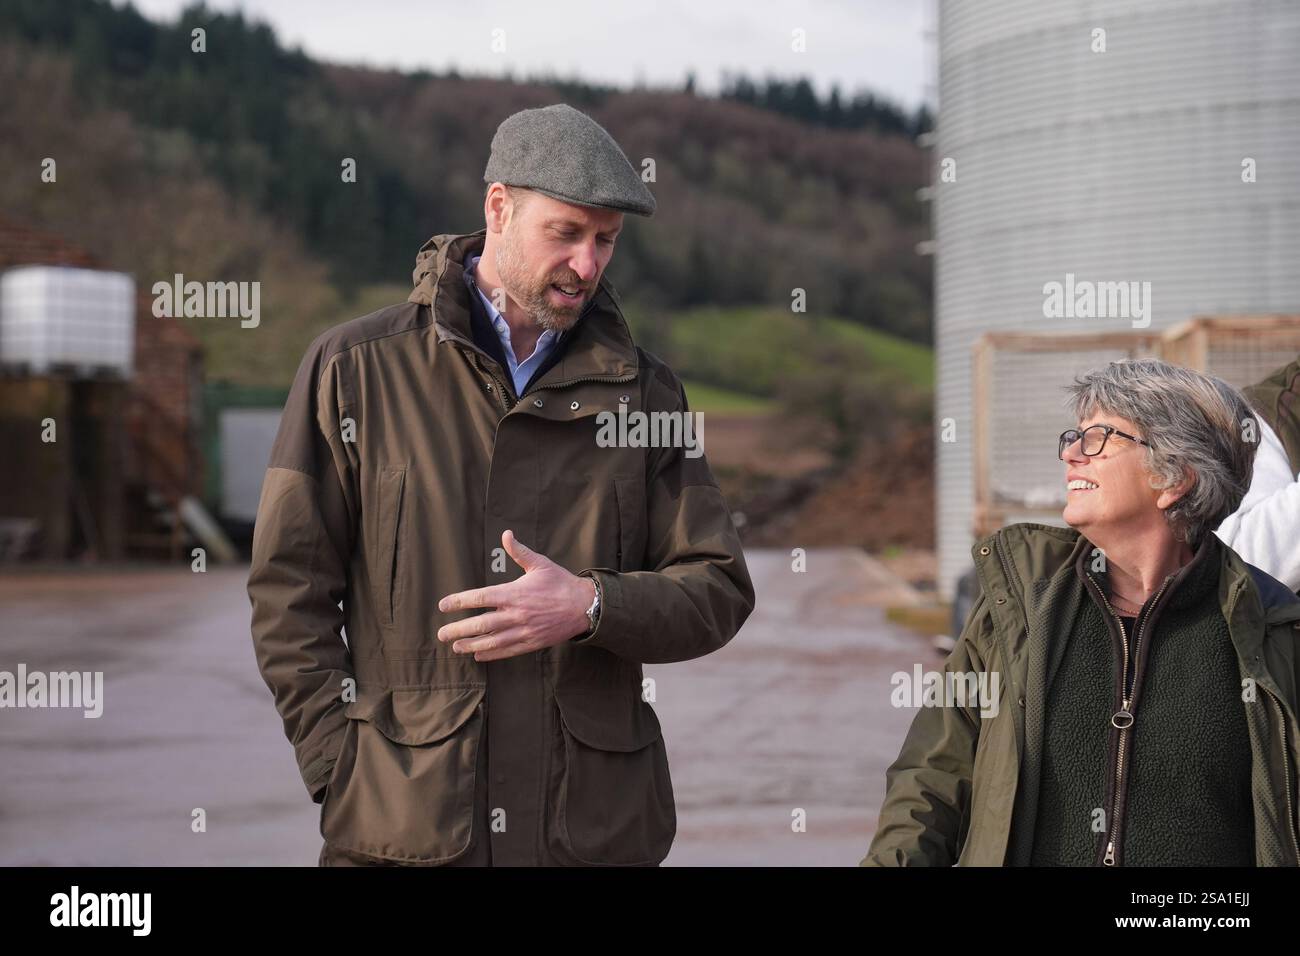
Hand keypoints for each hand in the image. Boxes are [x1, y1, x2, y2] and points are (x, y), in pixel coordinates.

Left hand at [436, 530, 595, 660]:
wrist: (585, 606)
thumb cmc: (561, 583)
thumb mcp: (540, 564)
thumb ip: (519, 552)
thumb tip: (506, 534)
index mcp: (514, 593)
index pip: (479, 598)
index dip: (459, 602)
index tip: (444, 605)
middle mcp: (515, 614)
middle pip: (480, 624)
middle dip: (458, 630)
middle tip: (441, 634)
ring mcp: (523, 631)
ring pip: (491, 641)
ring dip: (471, 645)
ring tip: (456, 647)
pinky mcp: (531, 642)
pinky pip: (507, 651)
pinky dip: (491, 654)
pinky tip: (479, 655)